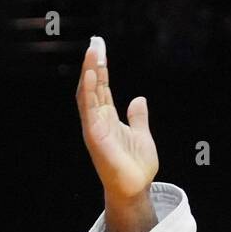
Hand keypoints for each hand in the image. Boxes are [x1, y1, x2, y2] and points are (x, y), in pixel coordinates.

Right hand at [76, 37, 157, 201]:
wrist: (136, 189)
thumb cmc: (137, 166)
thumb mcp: (142, 135)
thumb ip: (138, 117)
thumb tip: (139, 99)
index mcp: (107, 118)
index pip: (101, 87)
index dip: (100, 67)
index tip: (100, 48)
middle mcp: (97, 120)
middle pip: (92, 86)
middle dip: (93, 64)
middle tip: (95, 42)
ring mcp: (94, 128)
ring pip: (88, 94)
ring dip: (89, 73)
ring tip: (93, 52)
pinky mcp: (94, 137)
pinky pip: (89, 110)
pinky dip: (90, 92)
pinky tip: (93, 75)